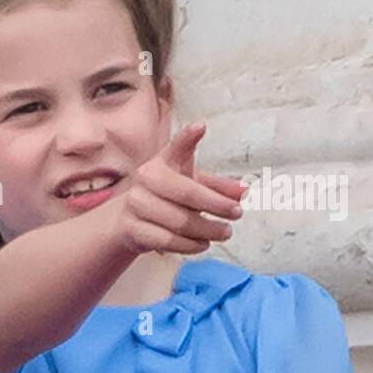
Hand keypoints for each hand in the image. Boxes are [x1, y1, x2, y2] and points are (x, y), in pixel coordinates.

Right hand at [100, 122, 246, 256]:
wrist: (127, 221)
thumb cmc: (166, 198)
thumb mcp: (191, 186)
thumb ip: (218, 187)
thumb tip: (244, 191)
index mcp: (161, 163)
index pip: (175, 148)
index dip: (187, 138)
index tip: (201, 127)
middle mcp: (145, 179)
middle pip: (188, 194)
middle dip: (217, 206)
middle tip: (237, 214)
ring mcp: (135, 205)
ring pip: (180, 222)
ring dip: (208, 230)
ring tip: (224, 232)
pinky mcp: (131, 229)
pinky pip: (167, 241)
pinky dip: (190, 245)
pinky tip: (202, 244)